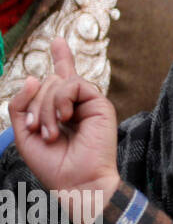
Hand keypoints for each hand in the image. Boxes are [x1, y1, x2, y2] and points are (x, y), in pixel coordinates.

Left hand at [10, 38, 118, 223]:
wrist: (76, 182)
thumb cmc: (53, 165)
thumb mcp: (23, 134)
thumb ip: (20, 105)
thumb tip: (35, 77)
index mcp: (61, 110)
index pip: (60, 79)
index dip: (61, 59)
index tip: (58, 41)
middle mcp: (76, 104)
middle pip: (47, 83)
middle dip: (35, 105)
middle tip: (38, 131)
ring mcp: (88, 103)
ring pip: (57, 83)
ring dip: (46, 108)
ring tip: (52, 133)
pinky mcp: (99, 104)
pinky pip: (73, 85)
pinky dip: (61, 100)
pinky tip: (65, 118)